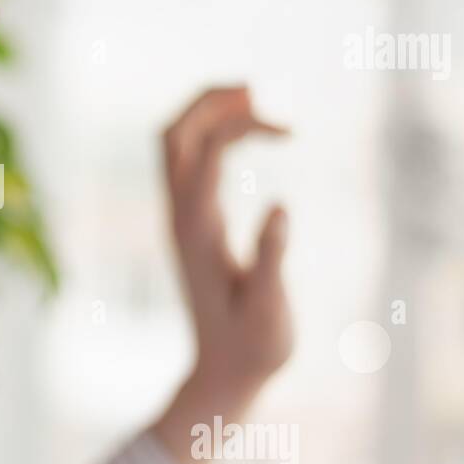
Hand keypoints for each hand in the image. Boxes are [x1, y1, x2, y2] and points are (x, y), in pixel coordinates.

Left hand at [150, 85, 292, 463]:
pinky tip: (251, 134)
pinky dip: (212, 134)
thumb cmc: (253, 347)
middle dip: (209, 101)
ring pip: (175, 144)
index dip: (243, 126)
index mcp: (198, 230)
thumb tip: (280, 205)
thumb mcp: (272, 307)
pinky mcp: (190, 223)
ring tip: (256, 98)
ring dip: (206, 113)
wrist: (223, 374)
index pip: (206, 153)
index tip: (290, 129)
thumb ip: (272, 258)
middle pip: (173, 134)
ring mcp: (180, 218)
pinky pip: (188, 161)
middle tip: (260, 89)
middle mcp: (180, 216)